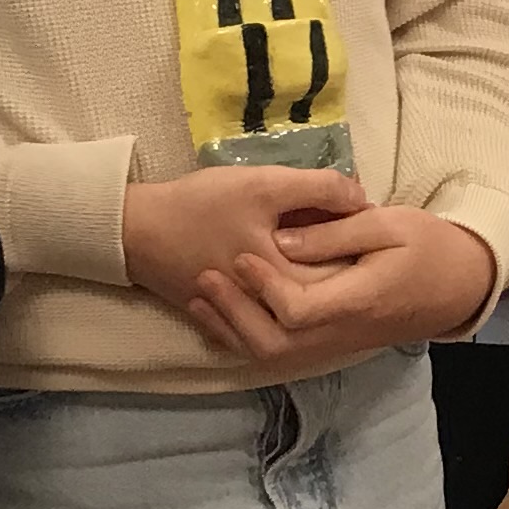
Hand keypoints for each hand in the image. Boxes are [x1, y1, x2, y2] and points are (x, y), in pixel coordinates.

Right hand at [124, 163, 371, 308]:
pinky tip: (297, 275)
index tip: (372, 226)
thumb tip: (363, 198)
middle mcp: (270, 314)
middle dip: (345, 268)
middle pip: (326, 297)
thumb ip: (318, 188)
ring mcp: (249, 323)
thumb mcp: (263, 185)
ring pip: (300, 310)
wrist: (137, 232)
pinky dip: (288, 298)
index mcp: (284, 284)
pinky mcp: (230, 321)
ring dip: (318, 285)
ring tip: (332, 257)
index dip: (363, 250)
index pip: (344, 276)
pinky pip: (270, 317)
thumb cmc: (201, 206)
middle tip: (359, 241)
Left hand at [188, 206, 496, 377]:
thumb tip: (281, 237)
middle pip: (274, 342)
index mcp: (357, 300)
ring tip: (201, 293)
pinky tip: (218, 314)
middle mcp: (340, 332)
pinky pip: (277, 351)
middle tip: (206, 276)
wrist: (454, 287)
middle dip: (233, 312)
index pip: (298, 308)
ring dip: (230, 327)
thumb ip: (335, 231)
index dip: (264, 286)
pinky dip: (241, 336)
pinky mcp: (327, 344)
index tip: (242, 255)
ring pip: (270, 353)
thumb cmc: (426, 248)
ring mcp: (332, 344)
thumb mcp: (389, 225)